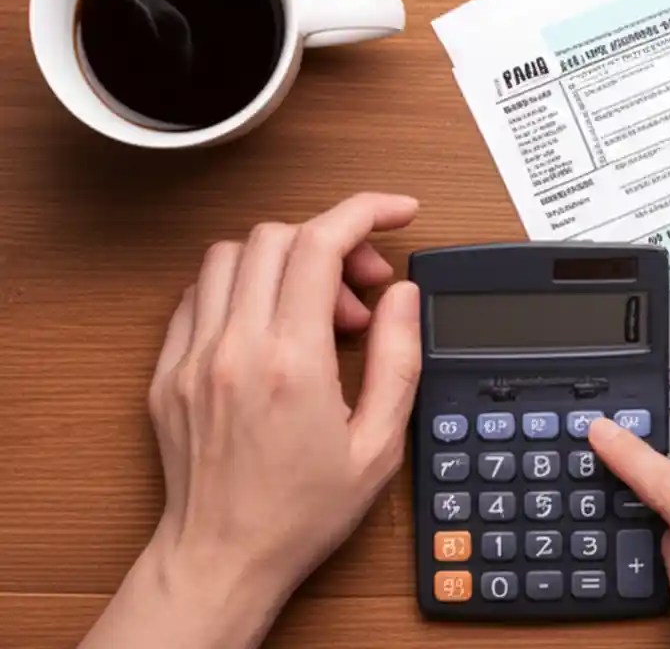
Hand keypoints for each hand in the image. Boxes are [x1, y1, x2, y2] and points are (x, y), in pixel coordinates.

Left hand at [81, 193, 422, 648]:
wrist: (223, 557)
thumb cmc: (300, 513)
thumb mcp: (378, 445)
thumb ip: (397, 360)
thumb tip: (401, 297)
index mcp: (292, 363)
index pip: (321, 244)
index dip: (365, 212)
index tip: (396, 213)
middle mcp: (235, 348)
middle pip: (277, 237)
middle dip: (333, 243)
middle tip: (364, 288)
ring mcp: (193, 356)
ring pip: (231, 255)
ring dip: (284, 262)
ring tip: (317, 312)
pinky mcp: (168, 370)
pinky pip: (198, 294)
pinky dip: (241, 288)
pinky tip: (271, 326)